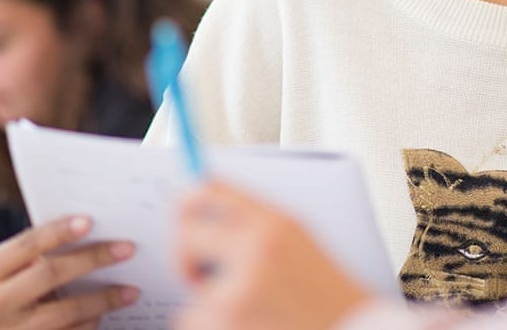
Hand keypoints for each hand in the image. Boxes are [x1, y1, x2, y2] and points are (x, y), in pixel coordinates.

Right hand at [0, 216, 138, 329]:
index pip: (27, 244)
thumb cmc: (12, 287)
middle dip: (92, 259)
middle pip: (49, 274)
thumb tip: (92, 229)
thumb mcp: (11, 267)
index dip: (59, 232)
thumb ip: (39, 251)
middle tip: (127, 248)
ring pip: (65, 311)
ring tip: (131, 290)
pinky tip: (110, 314)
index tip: (90, 221)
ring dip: (103, 299)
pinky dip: (92, 323)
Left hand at [175, 181, 373, 329]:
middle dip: (185, 255)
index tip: (181, 210)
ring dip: (206, 302)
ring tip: (248, 309)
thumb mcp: (300, 241)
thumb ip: (256, 223)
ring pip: (191, 287)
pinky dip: (211, 326)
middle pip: (187, 234)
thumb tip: (202, 205)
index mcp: (275, 221)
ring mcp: (239, 288)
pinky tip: (248, 327)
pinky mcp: (226, 321)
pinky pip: (193, 320)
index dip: (188, 199)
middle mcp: (256, 248)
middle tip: (198, 273)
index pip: (212, 190)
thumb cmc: (325, 294)